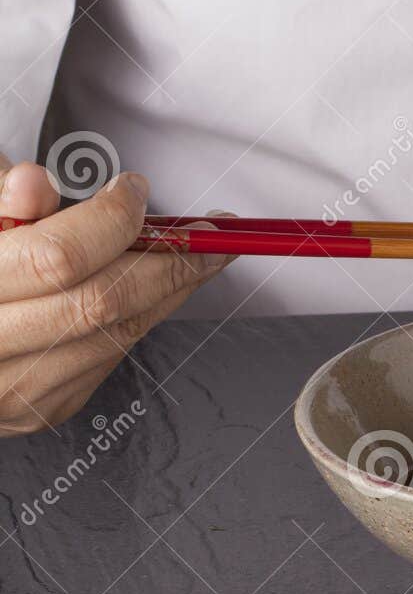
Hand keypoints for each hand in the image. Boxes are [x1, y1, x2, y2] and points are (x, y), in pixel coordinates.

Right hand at [0, 156, 230, 435]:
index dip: (108, 220)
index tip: (132, 190)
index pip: (56, 258)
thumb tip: (34, 184)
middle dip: (169, 261)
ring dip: (169, 291)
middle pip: (101, 304)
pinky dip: (139, 318)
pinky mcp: (42, 410)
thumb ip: (0, 198)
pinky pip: (109, 359)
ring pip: (115, 336)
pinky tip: (152, 289)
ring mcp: (14, 392)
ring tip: (199, 256)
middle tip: (210, 232)